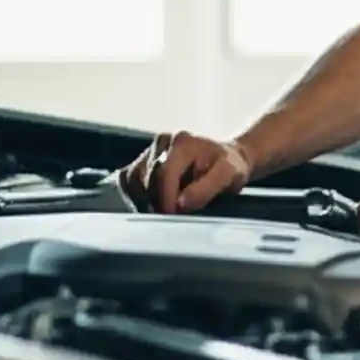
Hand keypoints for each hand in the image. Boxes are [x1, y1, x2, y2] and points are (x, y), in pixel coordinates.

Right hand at [118, 131, 252, 213]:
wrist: (229, 157)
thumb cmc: (230, 167)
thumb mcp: (229, 176)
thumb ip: (205, 189)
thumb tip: (180, 204)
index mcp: (183, 142)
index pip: (163, 174)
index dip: (165, 199)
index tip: (173, 217)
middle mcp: (163, 142)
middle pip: (145, 178)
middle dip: (156, 201)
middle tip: (171, 217)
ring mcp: (151, 150)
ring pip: (133, 179)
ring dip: (144, 199)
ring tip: (163, 210)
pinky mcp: (144, 159)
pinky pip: (129, 179)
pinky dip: (136, 194)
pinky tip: (151, 204)